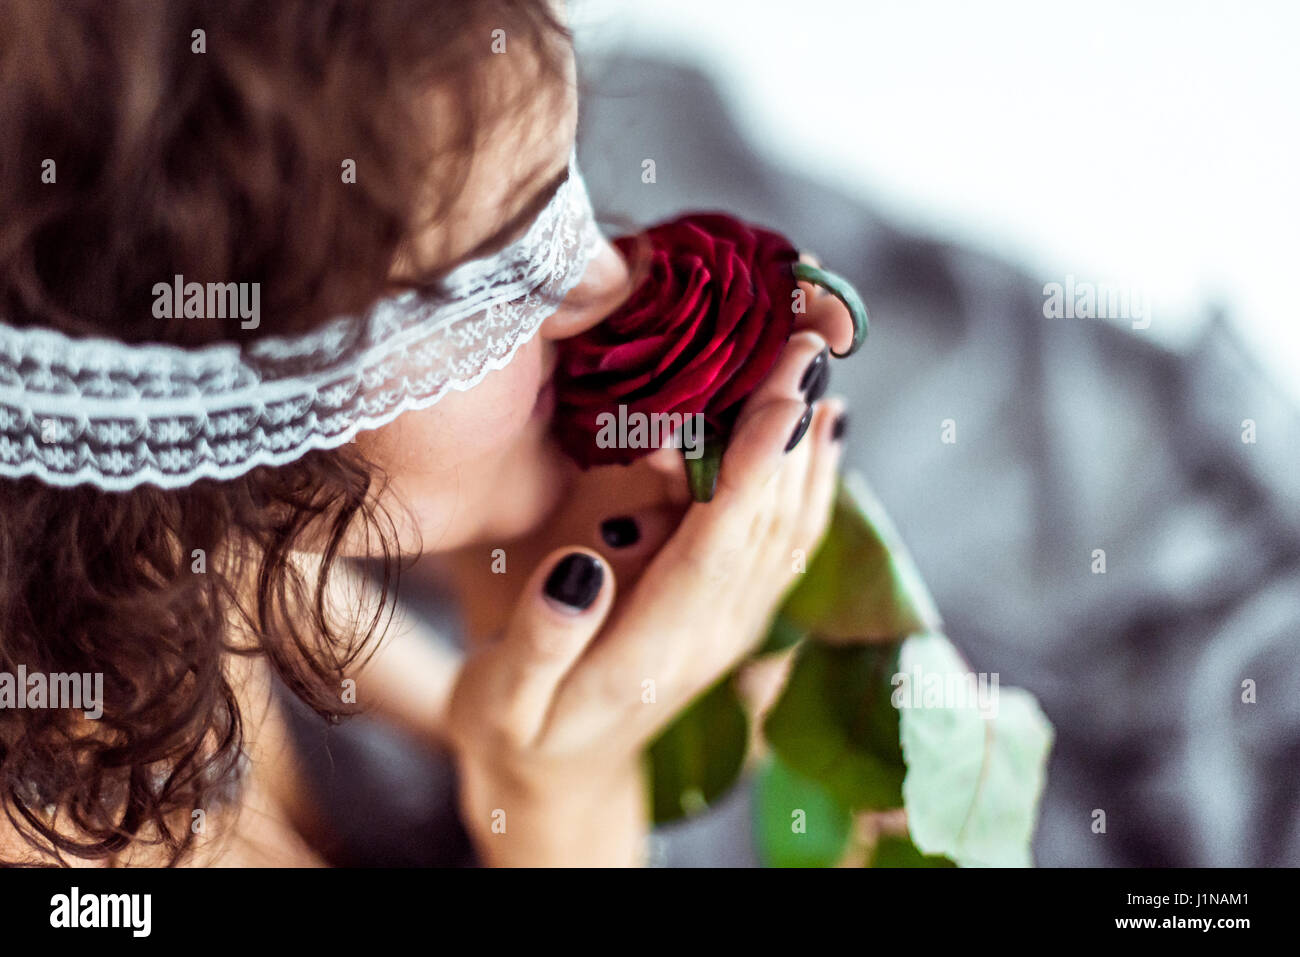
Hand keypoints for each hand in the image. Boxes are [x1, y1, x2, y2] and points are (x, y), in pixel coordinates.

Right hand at [444, 330, 846, 865]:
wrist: (559, 783)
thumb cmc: (517, 735)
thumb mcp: (502, 703)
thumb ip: (539, 642)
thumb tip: (580, 568)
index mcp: (654, 649)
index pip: (718, 543)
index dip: (752, 465)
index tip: (780, 391)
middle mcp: (710, 636)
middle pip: (767, 524)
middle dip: (790, 431)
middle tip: (808, 342)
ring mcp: (729, 628)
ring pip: (788, 532)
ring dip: (809, 452)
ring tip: (821, 372)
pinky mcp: (730, 617)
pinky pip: (784, 545)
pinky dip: (809, 487)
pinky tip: (820, 441)